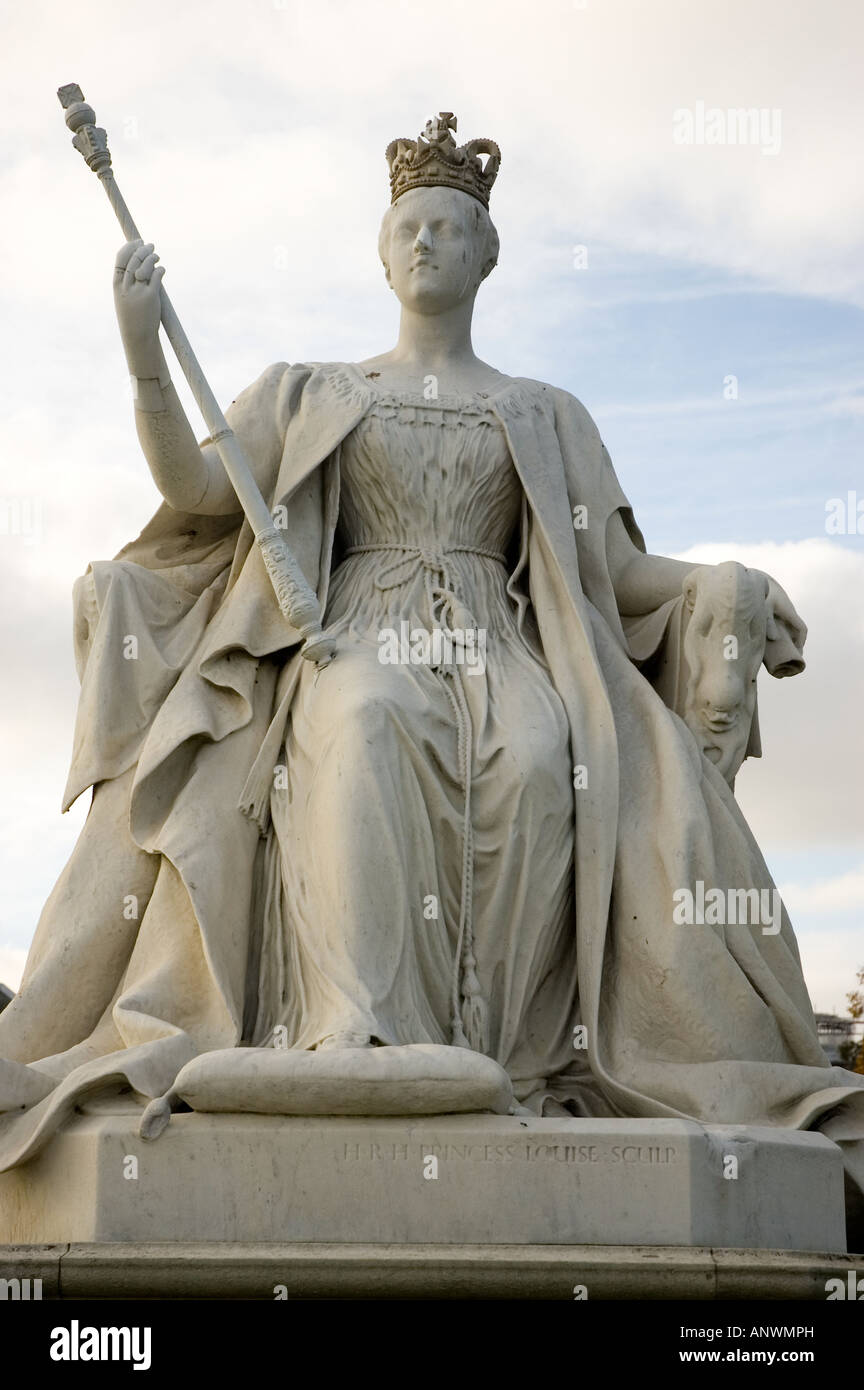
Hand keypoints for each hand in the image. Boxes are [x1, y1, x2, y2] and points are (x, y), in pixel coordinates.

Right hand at [113, 239, 165, 376]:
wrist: (137, 336)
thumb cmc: (131, 316)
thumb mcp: (124, 297)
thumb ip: (127, 281)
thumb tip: (138, 262)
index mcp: (116, 285)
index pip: (120, 258)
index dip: (130, 247)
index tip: (138, 242)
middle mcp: (126, 286)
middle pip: (134, 258)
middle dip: (143, 249)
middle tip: (151, 245)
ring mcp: (138, 291)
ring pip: (145, 265)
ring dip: (152, 257)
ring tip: (157, 256)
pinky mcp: (151, 296)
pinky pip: (157, 276)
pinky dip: (160, 270)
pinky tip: (162, 270)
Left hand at [755, 570, 807, 651]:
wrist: (758, 579)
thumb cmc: (761, 594)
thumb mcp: (763, 609)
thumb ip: (768, 624)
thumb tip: (775, 639)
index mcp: (789, 612)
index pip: (801, 629)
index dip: (801, 641)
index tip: (797, 652)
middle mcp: (789, 611)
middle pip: (797, 630)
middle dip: (796, 643)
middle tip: (792, 656)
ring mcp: (784, 610)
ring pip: (791, 626)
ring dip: (789, 638)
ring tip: (783, 651)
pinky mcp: (778, 609)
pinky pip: (784, 623)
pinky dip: (783, 632)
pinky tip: (775, 640)